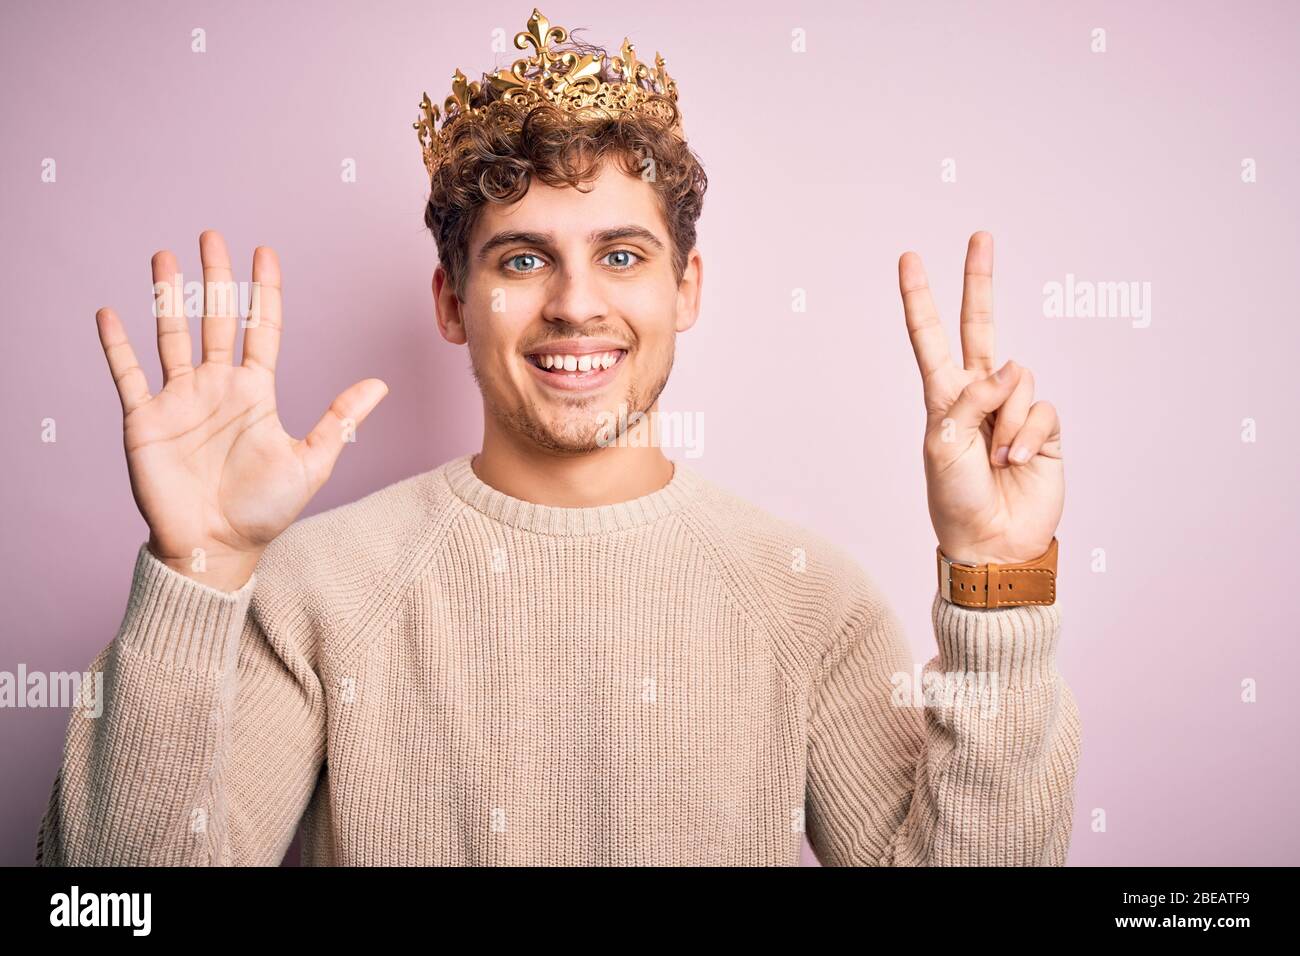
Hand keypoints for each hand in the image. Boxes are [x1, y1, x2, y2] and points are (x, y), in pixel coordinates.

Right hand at [96, 230, 387, 590]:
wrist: (218, 547)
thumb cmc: (265, 510)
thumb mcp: (311, 461)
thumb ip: (339, 420)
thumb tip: (380, 384)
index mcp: (255, 392)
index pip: (260, 328)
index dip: (262, 291)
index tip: (264, 252)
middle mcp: (216, 387)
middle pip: (214, 319)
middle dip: (215, 278)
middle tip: (213, 236)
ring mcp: (179, 400)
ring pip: (171, 335)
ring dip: (167, 297)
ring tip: (164, 257)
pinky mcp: (145, 420)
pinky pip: (128, 375)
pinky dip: (117, 345)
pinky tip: (111, 313)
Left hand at [898, 231, 1062, 566]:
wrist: (991, 542)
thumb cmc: (953, 499)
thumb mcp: (943, 445)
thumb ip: (970, 398)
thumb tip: (1010, 367)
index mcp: (942, 396)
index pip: (930, 338)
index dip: (920, 300)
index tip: (908, 260)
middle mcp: (978, 395)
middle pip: (981, 327)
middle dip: (979, 282)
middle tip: (980, 235)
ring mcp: (1012, 409)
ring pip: (1018, 381)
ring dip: (1005, 423)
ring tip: (994, 459)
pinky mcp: (1043, 429)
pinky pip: (1040, 410)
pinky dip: (1027, 437)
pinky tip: (1015, 463)